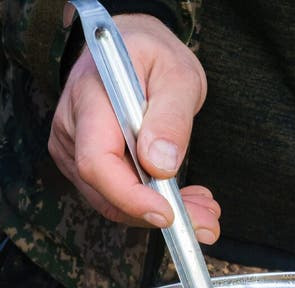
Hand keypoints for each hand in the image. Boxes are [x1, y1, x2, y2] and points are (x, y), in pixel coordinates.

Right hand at [48, 13, 220, 242]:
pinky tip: (184, 198)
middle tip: (208, 217)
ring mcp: (74, 150)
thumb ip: (171, 118)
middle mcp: (73, 128)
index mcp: (89, 98)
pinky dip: (153, 205)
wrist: (131, 49)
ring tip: (203, 207)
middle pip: (107, 191)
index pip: (96, 162)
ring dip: (162, 212)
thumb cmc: (152, 55)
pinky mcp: (86, 166)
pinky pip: (117, 198)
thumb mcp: (177, 74)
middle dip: (158, 213)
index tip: (169, 214)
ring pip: (114, 203)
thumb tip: (160, 165)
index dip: (131, 196)